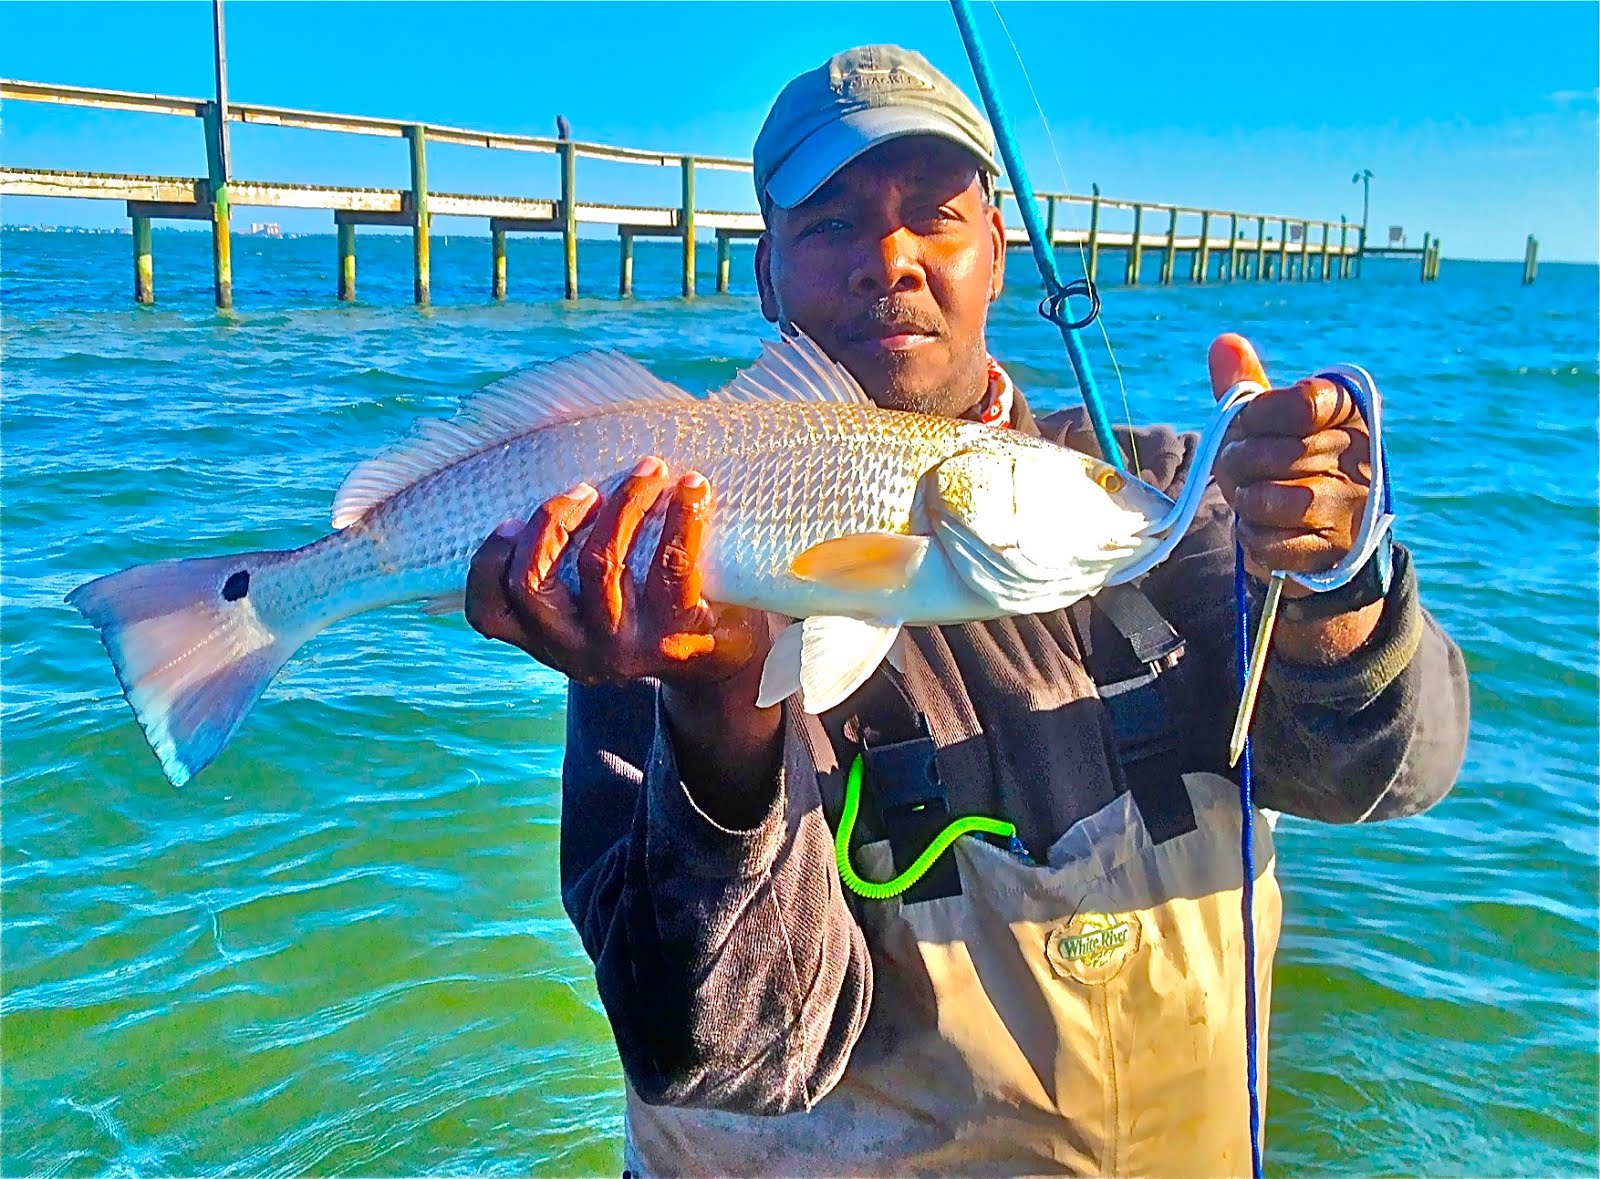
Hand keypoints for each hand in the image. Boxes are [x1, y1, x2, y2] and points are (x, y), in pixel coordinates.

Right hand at [465, 457, 764, 687]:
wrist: (723, 660)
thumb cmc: (651, 607)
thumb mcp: (597, 599)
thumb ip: (565, 553)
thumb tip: (555, 420)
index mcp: (547, 641)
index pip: (488, 613)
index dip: (488, 563)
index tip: (509, 518)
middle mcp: (577, 651)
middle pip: (532, 582)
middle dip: (552, 520)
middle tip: (585, 489)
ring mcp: (624, 647)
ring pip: (599, 563)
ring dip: (622, 503)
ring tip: (649, 470)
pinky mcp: (675, 634)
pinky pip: (671, 565)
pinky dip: (683, 517)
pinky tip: (693, 487)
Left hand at [1207, 333, 1371, 594]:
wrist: (1325, 533)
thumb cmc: (1291, 464)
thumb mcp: (1272, 423)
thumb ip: (1247, 386)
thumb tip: (1223, 342)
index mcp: (1350, 414)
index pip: (1301, 404)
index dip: (1258, 415)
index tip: (1247, 423)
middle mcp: (1360, 457)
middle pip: (1280, 452)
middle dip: (1240, 461)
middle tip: (1235, 468)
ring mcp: (1350, 507)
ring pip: (1279, 500)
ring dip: (1248, 500)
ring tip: (1247, 496)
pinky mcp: (1332, 550)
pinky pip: (1274, 543)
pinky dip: (1254, 536)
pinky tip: (1259, 528)